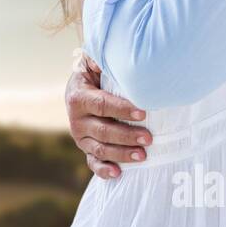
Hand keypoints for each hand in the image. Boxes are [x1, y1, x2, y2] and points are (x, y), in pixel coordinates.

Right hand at [66, 54, 151, 178]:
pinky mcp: (86, 148)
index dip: (122, 109)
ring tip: (143, 155)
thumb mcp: (95, 61)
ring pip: (100, 149)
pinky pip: (92, 163)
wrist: (83, 87)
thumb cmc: (96, 73)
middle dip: (126, 135)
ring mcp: (81, 137)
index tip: (144, 113)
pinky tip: (119, 173)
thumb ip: (102, 57)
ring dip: (121, 153)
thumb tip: (120, 53)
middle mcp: (76, 120)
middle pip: (102, 130)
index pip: (102, 105)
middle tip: (149, 138)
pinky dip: (104, 170)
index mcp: (78, 97)